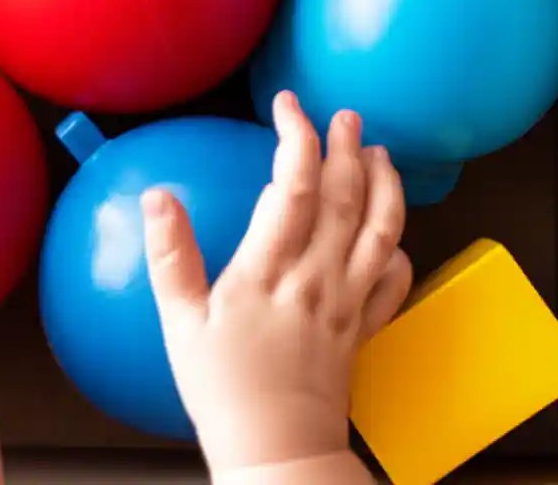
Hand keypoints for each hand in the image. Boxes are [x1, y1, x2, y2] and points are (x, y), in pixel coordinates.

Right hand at [141, 91, 412, 481]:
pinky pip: (395, 282)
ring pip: (381, 230)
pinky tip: (392, 234)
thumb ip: (171, 256)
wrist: (276, 450)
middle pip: (344, 198)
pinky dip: (399, 250)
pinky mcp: (364, 329)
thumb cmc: (222, 388)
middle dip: (347, 148)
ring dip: (385, 185)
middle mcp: (317, 278)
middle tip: (346, 116)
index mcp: (269, 271)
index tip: (288, 106)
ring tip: (381, 155)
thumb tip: (157, 197)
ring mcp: (348, 303)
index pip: (292, 187)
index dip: (295, 137)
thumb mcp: (180, 322)